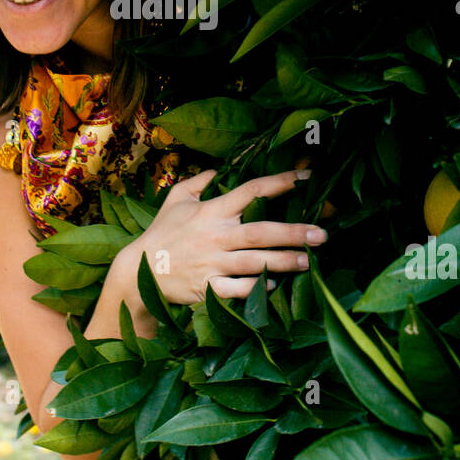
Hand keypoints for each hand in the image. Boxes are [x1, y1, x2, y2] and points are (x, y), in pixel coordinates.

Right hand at [115, 167, 325, 307]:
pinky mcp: (208, 288)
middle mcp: (216, 235)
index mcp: (212, 211)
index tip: (305, 177)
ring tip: (309, 261)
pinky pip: (238, 289)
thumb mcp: (175, 201)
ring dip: (284, 262)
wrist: (137, 272)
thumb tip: (215, 170)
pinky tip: (275, 285)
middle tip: (322, 234)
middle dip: (293, 232)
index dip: (279, 182)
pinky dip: (257, 288)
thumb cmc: (161, 234)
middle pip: (261, 232)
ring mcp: (213, 263)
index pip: (250, 190)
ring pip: (255, 262)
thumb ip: (196, 182)